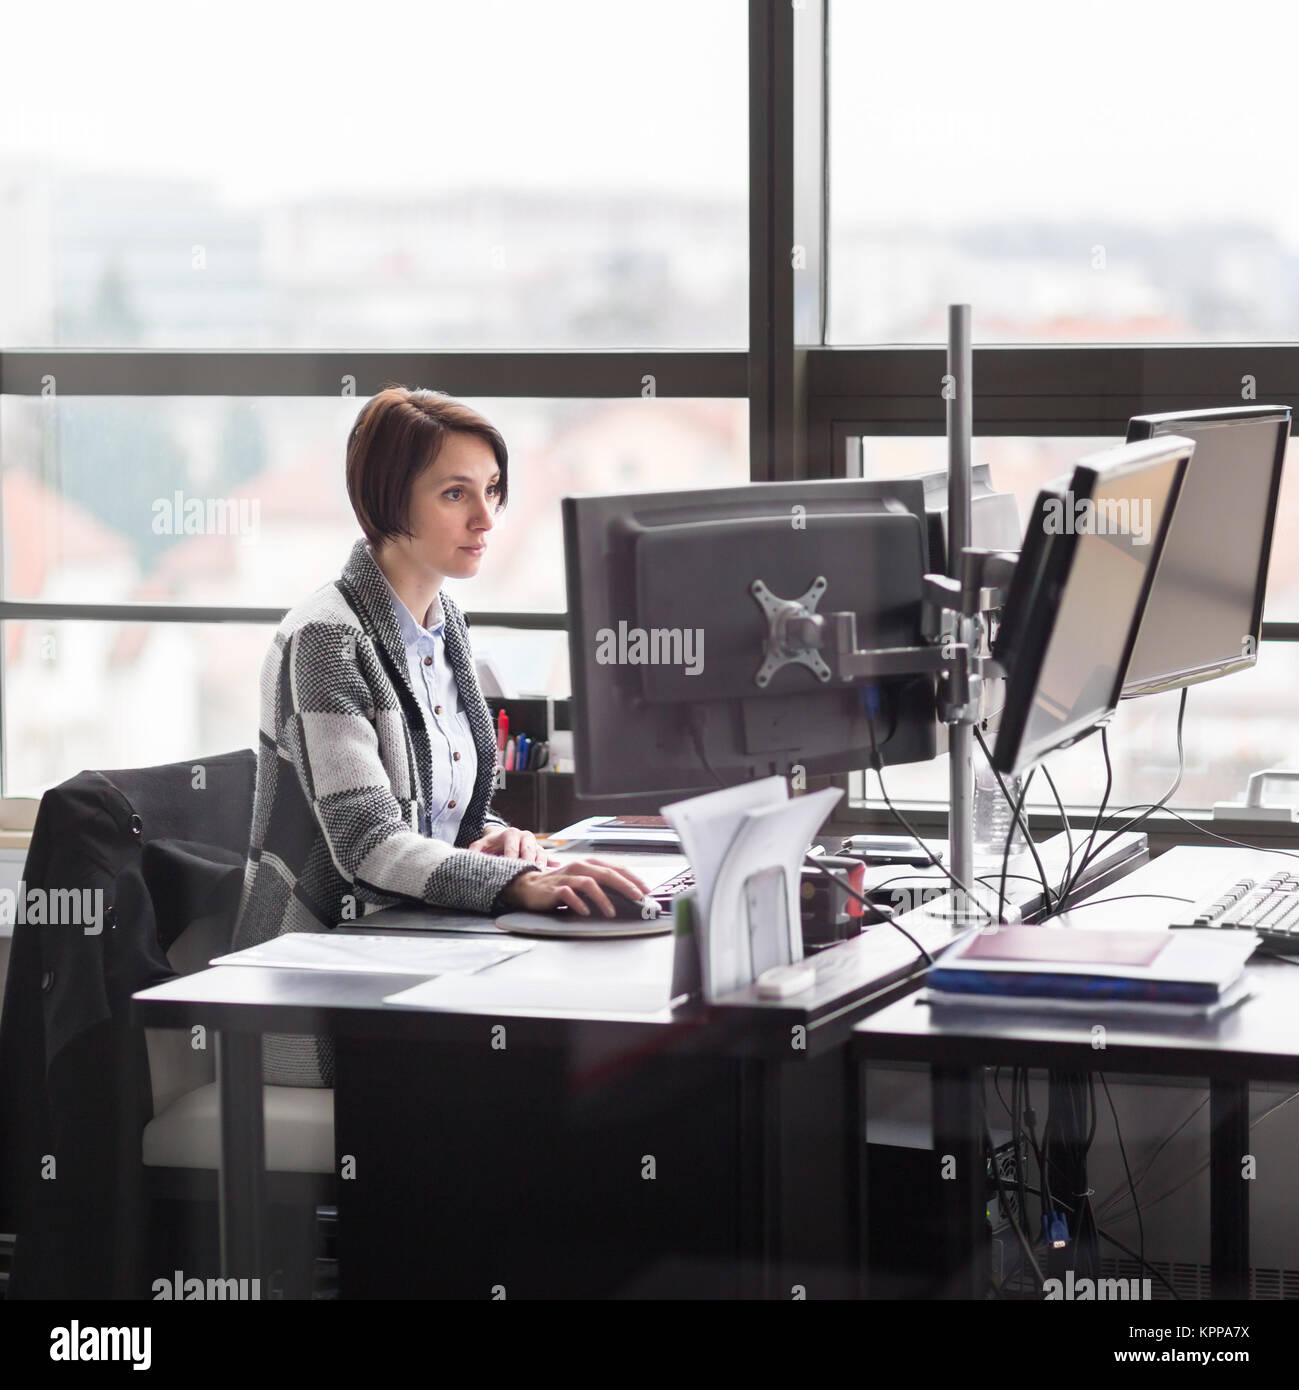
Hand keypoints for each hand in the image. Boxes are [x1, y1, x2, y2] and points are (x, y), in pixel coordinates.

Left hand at [468, 826, 551, 866]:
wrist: (500, 838)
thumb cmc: (490, 844)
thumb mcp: (480, 845)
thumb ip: (475, 852)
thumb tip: (469, 860)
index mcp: (510, 834)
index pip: (512, 846)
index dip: (511, 857)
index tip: (510, 868)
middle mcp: (524, 836)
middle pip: (529, 848)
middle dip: (528, 860)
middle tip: (528, 872)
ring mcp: (533, 843)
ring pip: (540, 852)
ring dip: (540, 863)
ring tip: (540, 875)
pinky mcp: (539, 850)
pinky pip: (547, 856)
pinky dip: (551, 862)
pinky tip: (557, 868)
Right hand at [500, 856, 652, 917]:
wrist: (529, 887)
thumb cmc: (560, 886)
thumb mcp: (582, 882)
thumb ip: (600, 885)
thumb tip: (626, 896)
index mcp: (589, 864)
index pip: (616, 868)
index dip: (633, 878)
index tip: (646, 890)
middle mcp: (580, 867)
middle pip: (607, 873)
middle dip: (625, 886)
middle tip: (638, 898)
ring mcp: (567, 877)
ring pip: (590, 883)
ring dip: (603, 898)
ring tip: (611, 912)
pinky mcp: (555, 888)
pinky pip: (569, 894)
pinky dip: (579, 904)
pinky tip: (586, 912)